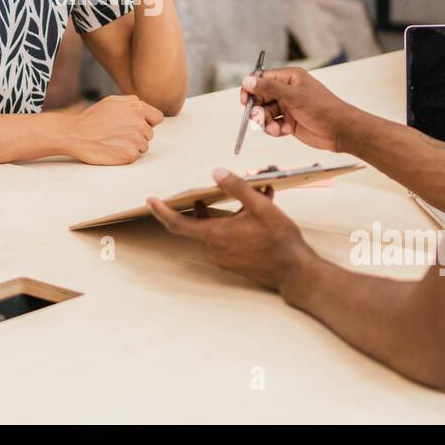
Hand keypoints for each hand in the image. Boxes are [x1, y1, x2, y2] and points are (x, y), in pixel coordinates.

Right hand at [62, 95, 164, 164]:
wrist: (76, 134)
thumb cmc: (93, 118)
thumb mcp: (113, 101)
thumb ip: (132, 103)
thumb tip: (145, 109)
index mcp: (136, 107)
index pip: (157, 118)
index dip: (148, 122)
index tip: (138, 126)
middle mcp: (139, 122)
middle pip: (149, 133)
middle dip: (138, 135)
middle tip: (119, 134)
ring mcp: (135, 138)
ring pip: (144, 146)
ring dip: (132, 146)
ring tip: (115, 141)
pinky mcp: (130, 154)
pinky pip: (136, 156)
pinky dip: (126, 155)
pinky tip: (113, 149)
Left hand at [147, 168, 316, 291]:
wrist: (295, 272)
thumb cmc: (279, 240)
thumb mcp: (261, 207)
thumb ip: (237, 188)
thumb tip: (217, 172)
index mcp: (215, 235)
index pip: (177, 224)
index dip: (161, 211)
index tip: (150, 201)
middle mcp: (214, 249)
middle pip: (200, 223)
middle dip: (206, 205)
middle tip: (207, 192)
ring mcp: (224, 258)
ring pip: (216, 229)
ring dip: (225, 214)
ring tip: (246, 197)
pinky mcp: (234, 262)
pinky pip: (226, 239)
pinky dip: (234, 225)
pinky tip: (254, 214)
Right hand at [241, 67, 355, 151]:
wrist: (339, 130)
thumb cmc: (322, 108)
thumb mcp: (293, 96)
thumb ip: (269, 88)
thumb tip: (247, 81)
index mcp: (289, 78)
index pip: (261, 79)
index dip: (250, 89)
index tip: (245, 101)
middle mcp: (286, 91)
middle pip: (260, 97)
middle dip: (258, 109)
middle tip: (259, 118)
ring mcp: (287, 106)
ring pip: (265, 113)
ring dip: (267, 122)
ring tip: (276, 128)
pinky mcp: (289, 122)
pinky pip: (272, 124)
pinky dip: (275, 129)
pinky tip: (285, 131)